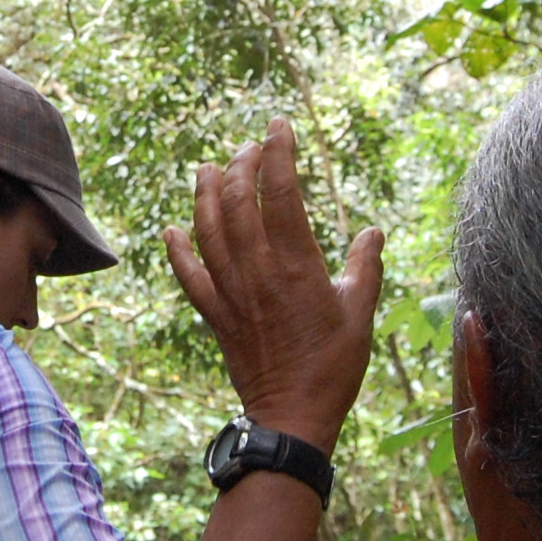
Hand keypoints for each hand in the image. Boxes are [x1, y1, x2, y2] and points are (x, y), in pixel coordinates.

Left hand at [162, 119, 383, 447]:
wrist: (292, 414)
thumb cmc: (333, 366)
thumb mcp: (360, 312)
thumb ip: (363, 266)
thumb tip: (371, 231)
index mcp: (295, 263)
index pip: (281, 192)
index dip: (277, 152)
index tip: (278, 126)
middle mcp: (257, 270)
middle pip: (236, 201)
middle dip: (239, 165)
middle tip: (248, 149)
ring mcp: (231, 291)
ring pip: (206, 229)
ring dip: (203, 193)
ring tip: (206, 168)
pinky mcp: (215, 314)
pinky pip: (188, 274)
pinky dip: (176, 249)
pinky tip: (170, 230)